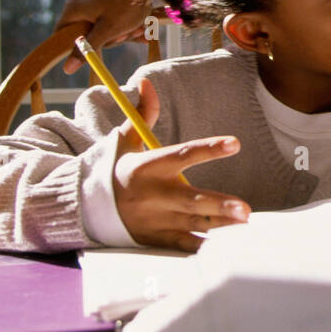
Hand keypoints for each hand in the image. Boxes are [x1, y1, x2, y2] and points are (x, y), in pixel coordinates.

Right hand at [57, 0, 153, 73]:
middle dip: (111, 39)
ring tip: (138, 27)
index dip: (76, 48)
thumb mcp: (107, 31)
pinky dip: (128, 29)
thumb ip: (87, 49)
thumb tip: (66, 69)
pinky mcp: (110, 7)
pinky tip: (143, 31)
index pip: (61, 36)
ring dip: (124, 34)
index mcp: (74, 10)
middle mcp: (81, 7)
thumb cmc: (126, 6)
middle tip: (125, 32)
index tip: (94, 50)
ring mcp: (96, 7)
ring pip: (105, 32)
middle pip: (88, 37)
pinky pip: (114, 25)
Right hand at [112, 78, 248, 251]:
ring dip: (220, 225)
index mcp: (148, 167)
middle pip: (190, 200)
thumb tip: (147, 83)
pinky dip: (201, 247)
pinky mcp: (154, 238)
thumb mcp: (124, 140)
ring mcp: (154, 219)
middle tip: (246, 208)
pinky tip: (223, 248)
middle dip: (219, 204)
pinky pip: (182, 245)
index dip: (209, 149)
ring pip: (192, 223)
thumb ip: (142, 114)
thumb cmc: (113, 170)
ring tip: (244, 222)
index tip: (235, 143)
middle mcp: (153, 194)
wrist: (84, 206)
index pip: (183, 154)